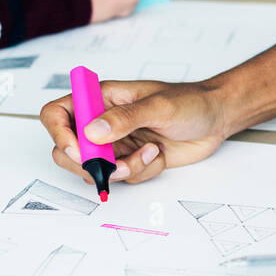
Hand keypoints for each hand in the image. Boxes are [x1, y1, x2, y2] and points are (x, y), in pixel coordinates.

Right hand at [40, 79, 231, 184]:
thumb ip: (125, 118)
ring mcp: (116, 142)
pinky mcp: (132, 159)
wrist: (218, 118)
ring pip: (95, 169)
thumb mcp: (159, 105)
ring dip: (121, 169)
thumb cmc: (191, 101)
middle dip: (88, 163)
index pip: (57, 113)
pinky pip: (122, 177)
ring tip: (149, 152)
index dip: (59, 133)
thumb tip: (92, 131)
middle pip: (67, 150)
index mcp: (102, 98)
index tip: (79, 150)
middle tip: (114, 163)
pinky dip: (140, 171)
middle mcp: (103, 121)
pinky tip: (158, 153)